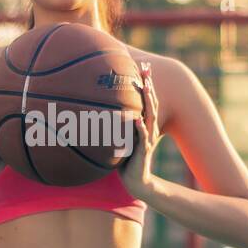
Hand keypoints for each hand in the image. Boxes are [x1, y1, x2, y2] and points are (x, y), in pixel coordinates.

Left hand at [118, 61, 159, 199]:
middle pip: (151, 102)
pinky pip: (142, 138)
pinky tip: (137, 120)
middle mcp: (148, 128)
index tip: (143, 66)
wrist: (137, 181)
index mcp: (143, 124)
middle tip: (146, 67)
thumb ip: (114, 125)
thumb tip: (95, 112)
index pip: (146, 99)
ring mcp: (147, 139)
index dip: (146, 82)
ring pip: (150, 116)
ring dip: (148, 101)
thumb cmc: (126, 160)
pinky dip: (140, 129)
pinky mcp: (144, 151)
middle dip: (149, 84)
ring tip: (146, 86)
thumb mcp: (120, 138)